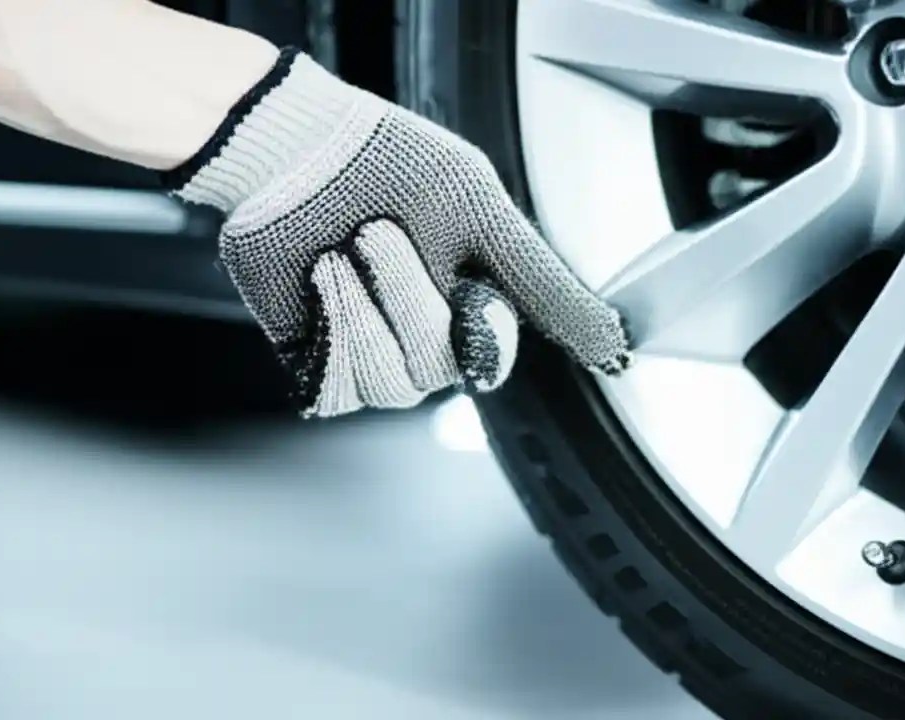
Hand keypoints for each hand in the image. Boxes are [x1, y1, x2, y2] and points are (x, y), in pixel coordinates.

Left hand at [168, 49, 628, 416]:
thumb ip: (547, 288)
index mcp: (475, 306)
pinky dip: (330, 323)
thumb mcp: (486, 218)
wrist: (289, 151)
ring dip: (364, 307)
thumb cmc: (388, 166)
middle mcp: (430, 340)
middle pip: (441, 367)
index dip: (476, 324)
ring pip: (395, 385)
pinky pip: (342, 384)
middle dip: (406, 293)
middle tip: (377, 232)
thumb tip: (615, 351)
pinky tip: (317, 277)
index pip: (495, 355)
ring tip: (341, 251)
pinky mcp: (321, 367)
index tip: (459, 283)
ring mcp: (376, 358)